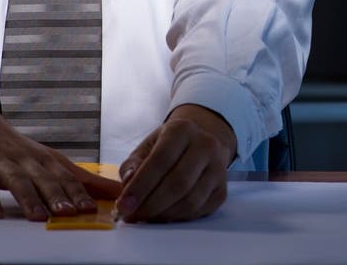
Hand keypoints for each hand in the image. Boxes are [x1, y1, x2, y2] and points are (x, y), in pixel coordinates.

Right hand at [0, 97, 120, 219]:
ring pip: (16, 178)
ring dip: (29, 197)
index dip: (80, 191)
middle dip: (59, 194)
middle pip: (44, 176)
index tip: (96, 209)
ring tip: (38, 217)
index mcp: (41, 158)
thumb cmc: (8, 147)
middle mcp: (23, 157)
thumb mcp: (40, 159)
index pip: (65, 175)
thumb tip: (111, 192)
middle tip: (72, 213)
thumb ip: (70, 178)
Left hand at [115, 103, 235, 222]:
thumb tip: (128, 184)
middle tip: (133, 216)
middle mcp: (204, 145)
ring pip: (190, 201)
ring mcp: (218, 168)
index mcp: (181, 129)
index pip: (160, 160)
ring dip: (164, 214)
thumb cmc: (169, 146)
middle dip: (151, 205)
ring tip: (146, 217)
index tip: (124, 205)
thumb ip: (134, 164)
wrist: (201, 141)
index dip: (140, 186)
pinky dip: (178, 218)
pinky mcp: (223, 190)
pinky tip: (164, 216)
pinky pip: (200, 210)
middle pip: (177, 183)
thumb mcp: (148, 146)